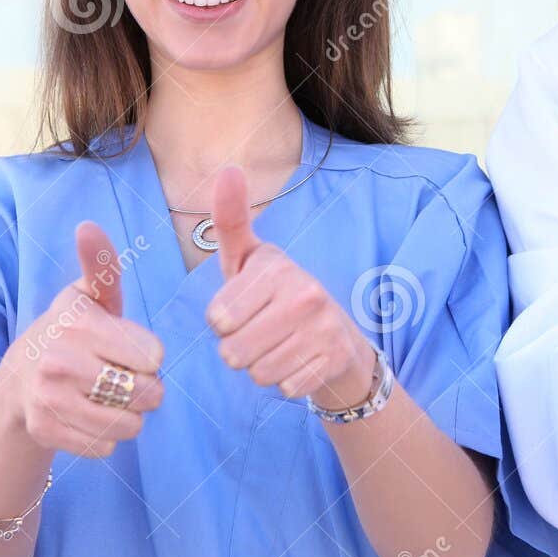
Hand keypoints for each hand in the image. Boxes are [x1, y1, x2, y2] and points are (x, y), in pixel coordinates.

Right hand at [4, 222, 165, 456]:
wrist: (18, 381)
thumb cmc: (71, 333)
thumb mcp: (89, 298)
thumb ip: (100, 266)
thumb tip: (87, 226)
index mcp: (79, 324)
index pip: (155, 356)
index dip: (148, 356)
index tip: (124, 350)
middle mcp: (59, 360)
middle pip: (149, 393)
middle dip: (145, 389)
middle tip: (119, 377)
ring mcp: (49, 398)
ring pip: (130, 424)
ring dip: (129, 416)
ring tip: (105, 397)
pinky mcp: (45, 431)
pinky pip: (107, 447)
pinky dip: (106, 437)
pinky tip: (87, 416)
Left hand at [206, 165, 375, 409]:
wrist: (340, 339)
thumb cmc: (278, 295)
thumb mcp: (250, 259)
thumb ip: (231, 219)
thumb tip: (229, 168)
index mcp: (277, 268)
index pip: (217, 318)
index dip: (223, 322)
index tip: (244, 309)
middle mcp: (305, 293)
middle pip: (233, 351)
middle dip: (238, 350)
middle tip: (260, 333)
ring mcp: (323, 328)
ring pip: (257, 373)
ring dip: (261, 368)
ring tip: (279, 347)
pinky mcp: (335, 360)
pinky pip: (283, 388)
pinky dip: (286, 383)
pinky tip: (299, 363)